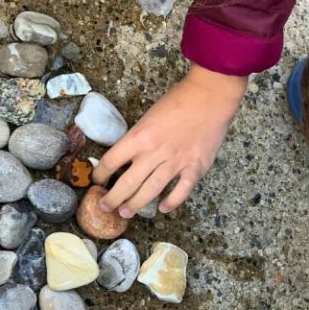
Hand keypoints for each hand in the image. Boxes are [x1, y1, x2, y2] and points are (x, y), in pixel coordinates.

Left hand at [93, 64, 246, 216]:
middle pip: (127, 183)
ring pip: (150, 191)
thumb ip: (140, 138)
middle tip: (105, 207)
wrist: (210, 96)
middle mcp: (154, 152)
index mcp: (139, 136)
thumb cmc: (179, 100)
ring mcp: (176, 163)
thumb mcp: (149, 116)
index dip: (100, 174)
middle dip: (113, 199)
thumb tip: (130, 156)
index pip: (111, 161)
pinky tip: (162, 208)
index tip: (98, 181)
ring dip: (135, 205)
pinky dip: (170, 202)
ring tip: (125, 213)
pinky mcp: (195, 168)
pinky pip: (180, 192)